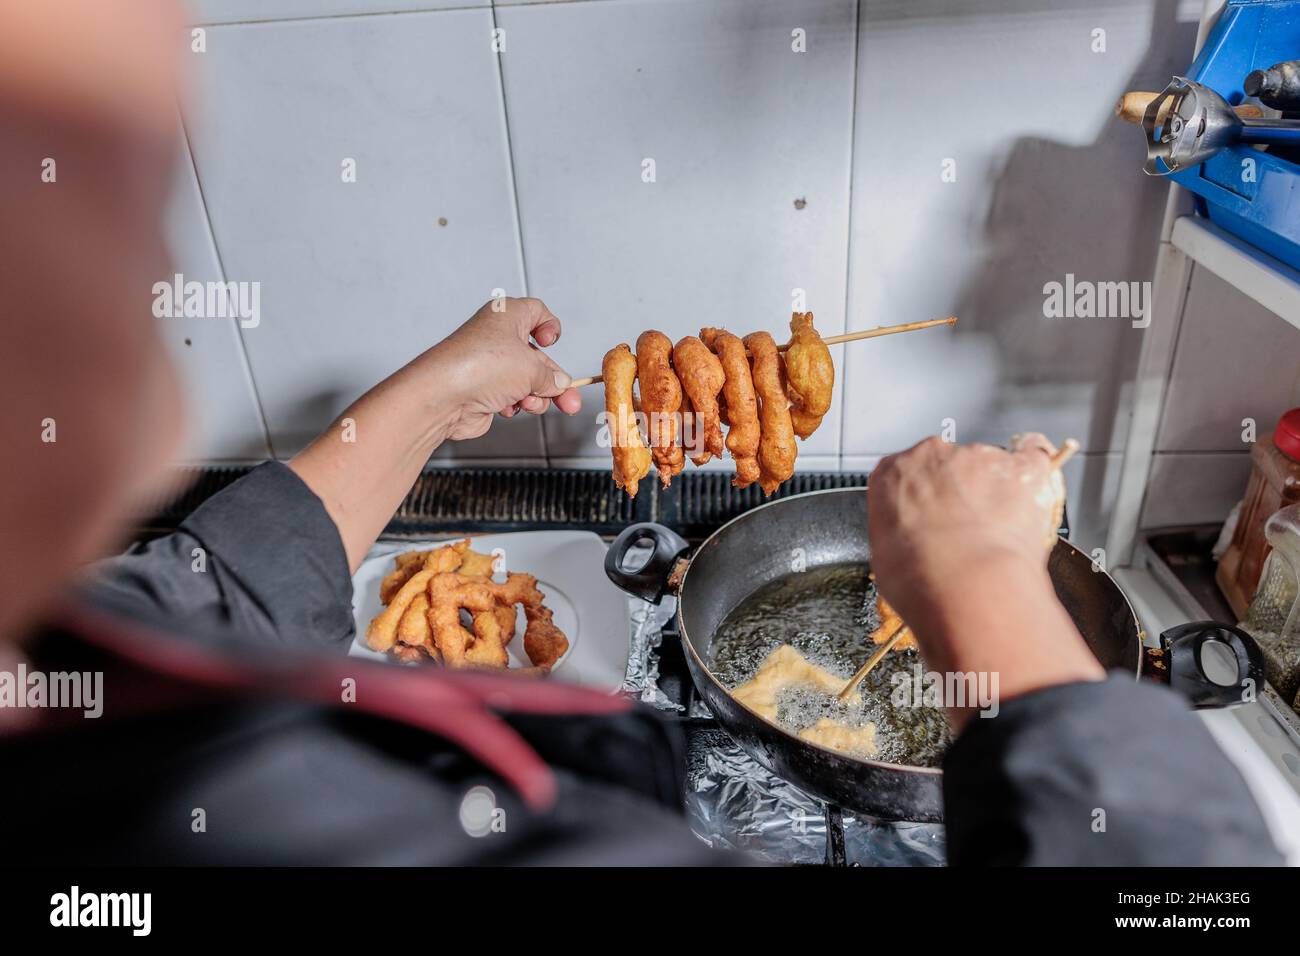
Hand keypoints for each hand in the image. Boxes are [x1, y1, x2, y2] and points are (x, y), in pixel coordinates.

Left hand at [289, 295, 580, 570]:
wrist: (444, 397)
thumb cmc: (479, 368)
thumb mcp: (532, 368)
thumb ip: (552, 376)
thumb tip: (560, 383)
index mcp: (507, 316)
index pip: (537, 312)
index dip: (550, 327)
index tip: (553, 343)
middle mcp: (496, 337)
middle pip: (537, 356)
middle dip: (553, 380)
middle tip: (568, 398)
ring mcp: (489, 365)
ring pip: (526, 380)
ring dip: (535, 395)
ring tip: (530, 402)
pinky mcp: (483, 390)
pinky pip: (512, 396)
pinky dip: (516, 403)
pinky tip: (509, 407)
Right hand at [867, 435, 1101, 724]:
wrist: (966, 587)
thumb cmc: (921, 578)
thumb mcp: (887, 558)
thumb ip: (901, 533)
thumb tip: (913, 546)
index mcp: (893, 473)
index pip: (906, 474)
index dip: (922, 498)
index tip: (929, 516)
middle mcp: (932, 456)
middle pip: (948, 465)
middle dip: (958, 492)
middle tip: (965, 529)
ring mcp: (978, 458)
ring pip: (989, 467)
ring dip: (994, 492)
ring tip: (998, 534)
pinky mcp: (1019, 468)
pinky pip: (1033, 458)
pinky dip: (1033, 478)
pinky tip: (1031, 500)